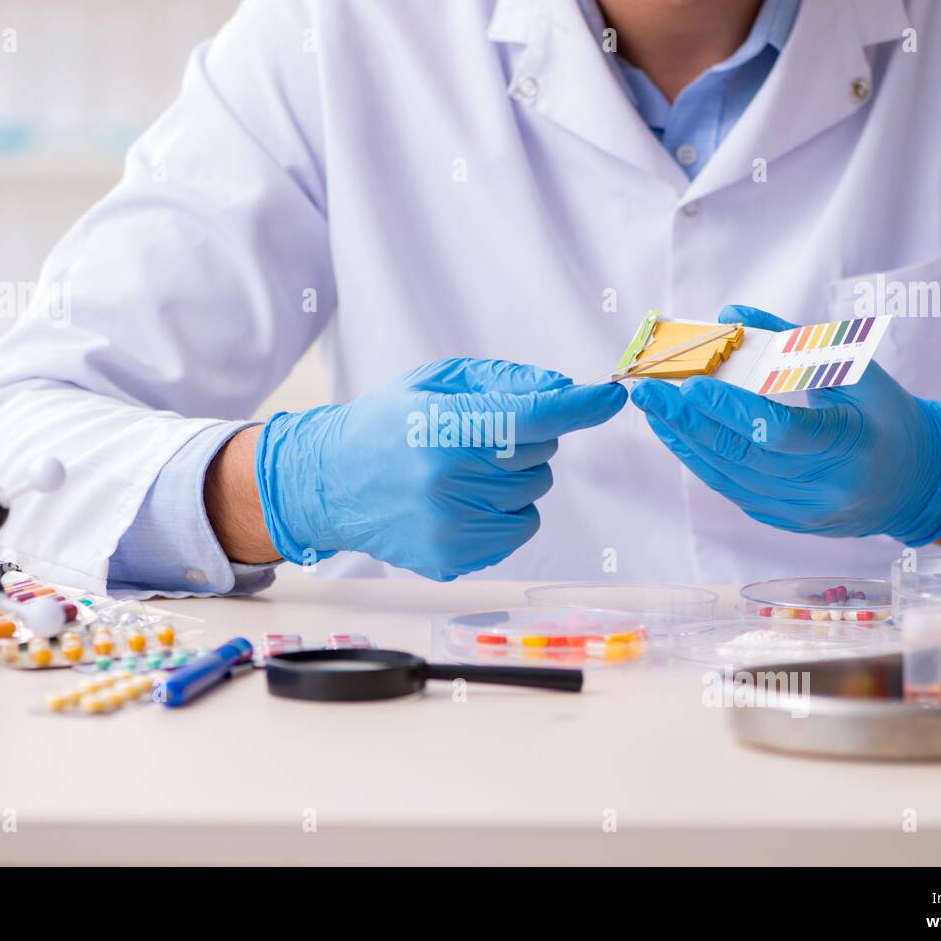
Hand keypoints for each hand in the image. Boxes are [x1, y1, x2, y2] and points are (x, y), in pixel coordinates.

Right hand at [255, 358, 625, 579]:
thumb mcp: (435, 383)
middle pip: (539, 458)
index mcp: (442, 430)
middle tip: (478, 438)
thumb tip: (562, 390)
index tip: (610, 398)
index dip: (577, 407)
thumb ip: (502, 383)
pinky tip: (464, 500)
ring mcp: (452, 527)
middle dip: (525, 442)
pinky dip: (504, 512)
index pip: (530, 418)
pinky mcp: (454, 558)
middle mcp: (448, 482)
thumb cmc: (387, 425)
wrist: (329, 483)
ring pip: (533, 495)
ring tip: (464, 471)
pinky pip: (519, 529)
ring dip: (514, 479)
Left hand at [629, 305, 940, 545]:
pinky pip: (733, 489)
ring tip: (654, 408)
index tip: (692, 386)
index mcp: (851, 447)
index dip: (731, 410)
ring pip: (729, 477)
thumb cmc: (889, 418)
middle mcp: (824, 489)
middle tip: (648, 392)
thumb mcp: (858, 370)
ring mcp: (801, 512)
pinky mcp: (784, 521)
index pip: (779, 430)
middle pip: (742, 456)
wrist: (917, 484)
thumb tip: (733, 313)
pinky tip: (678, 433)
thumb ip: (795, 341)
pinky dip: (701, 459)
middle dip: (688, 422)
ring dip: (685, 440)